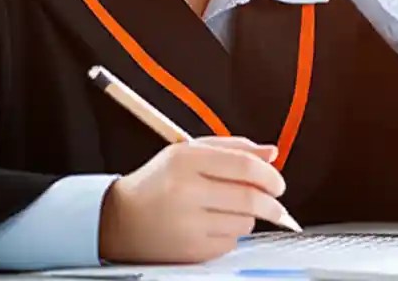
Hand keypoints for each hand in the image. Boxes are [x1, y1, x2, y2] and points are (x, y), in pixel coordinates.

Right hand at [98, 136, 287, 263]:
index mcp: (186, 161)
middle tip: (275, 203)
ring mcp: (187, 224)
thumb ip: (233, 148)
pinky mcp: (190, 250)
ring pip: (244, 222)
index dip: (270, 175)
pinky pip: (230, 242)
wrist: (120, 220)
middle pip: (250, 198)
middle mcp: (186, 191)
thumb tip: (272, 152)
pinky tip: (213, 226)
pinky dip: (231, 234)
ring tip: (229, 210)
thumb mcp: (189, 153)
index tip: (277, 182)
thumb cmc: (159, 183)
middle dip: (272, 203)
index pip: (244, 166)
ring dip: (249, 217)